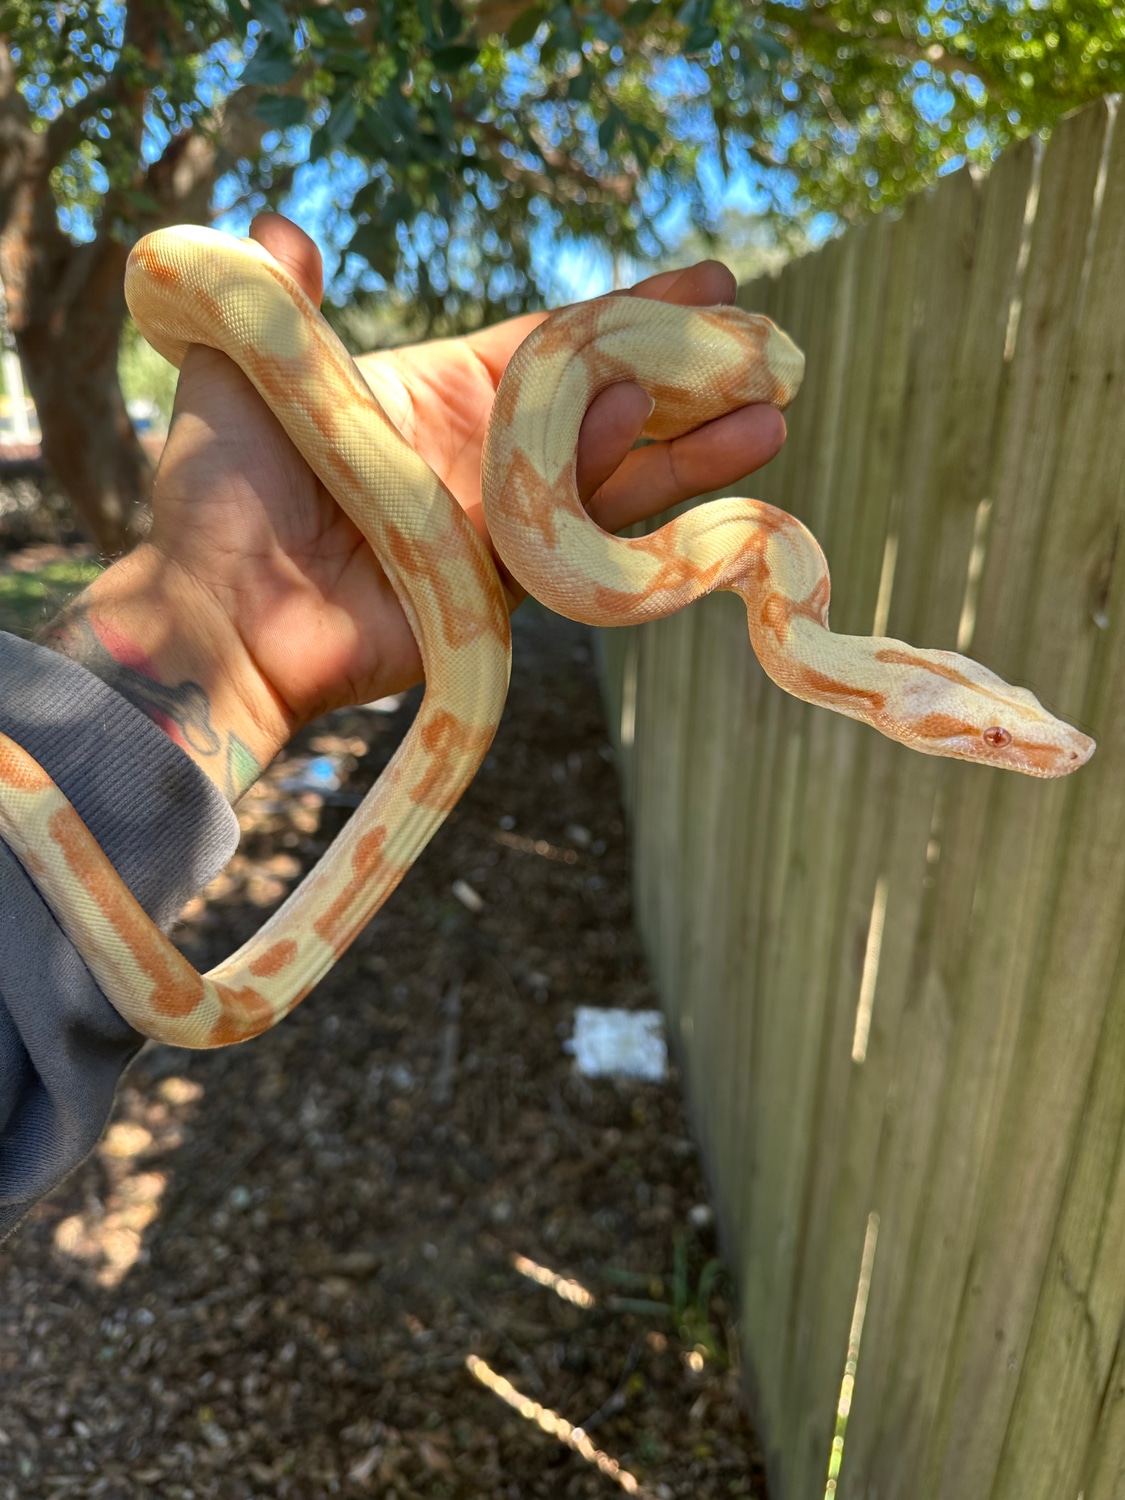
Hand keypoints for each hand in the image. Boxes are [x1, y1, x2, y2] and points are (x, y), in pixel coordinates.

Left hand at [46, 214, 785, 798]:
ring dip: (696, 439)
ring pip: (619, 471)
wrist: (223, 616)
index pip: (553, 344)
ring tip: (773, 402)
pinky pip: (597, 539)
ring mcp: (504, 526)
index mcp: (435, 394)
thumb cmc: (221, 492)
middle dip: (687, 371)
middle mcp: (484, 457)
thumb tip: (284, 224)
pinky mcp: (514, 591)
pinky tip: (721, 463)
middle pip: (606, 403)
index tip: (708, 282)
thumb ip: (284, 300)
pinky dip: (652, 501)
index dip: (628, 314)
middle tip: (767, 340)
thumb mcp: (242, 369)